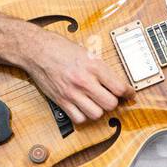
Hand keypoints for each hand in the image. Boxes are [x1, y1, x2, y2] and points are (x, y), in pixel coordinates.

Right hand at [20, 26, 135, 125]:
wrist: (36, 50)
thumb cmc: (60, 48)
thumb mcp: (86, 52)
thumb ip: (100, 68)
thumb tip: (115, 82)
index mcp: (94, 66)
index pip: (119, 87)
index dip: (128, 93)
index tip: (129, 95)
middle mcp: (84, 81)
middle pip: (110, 104)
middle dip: (114, 102)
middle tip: (112, 98)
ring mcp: (72, 93)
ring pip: (96, 114)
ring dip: (99, 110)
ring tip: (97, 103)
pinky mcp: (61, 101)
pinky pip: (78, 118)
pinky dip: (83, 116)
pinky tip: (83, 108)